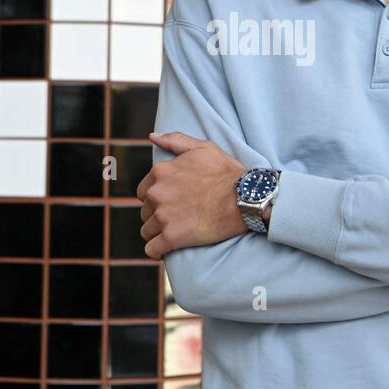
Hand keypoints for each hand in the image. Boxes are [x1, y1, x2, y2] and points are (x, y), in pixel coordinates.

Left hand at [137, 131, 248, 259]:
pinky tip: (165, 250)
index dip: (157, 199)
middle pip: (145, 211)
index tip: (172, 203)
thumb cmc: (227, 172)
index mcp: (160, 172)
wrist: (245, 197)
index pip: (143, 192)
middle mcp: (157, 193)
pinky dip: (157, 251)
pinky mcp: (172, 237)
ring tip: (176, 233)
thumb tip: (152, 137)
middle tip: (178, 218)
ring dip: (158, 233)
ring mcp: (163, 216)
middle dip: (157, 216)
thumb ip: (175, 141)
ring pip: (147, 230)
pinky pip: (152, 249)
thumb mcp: (203, 148)